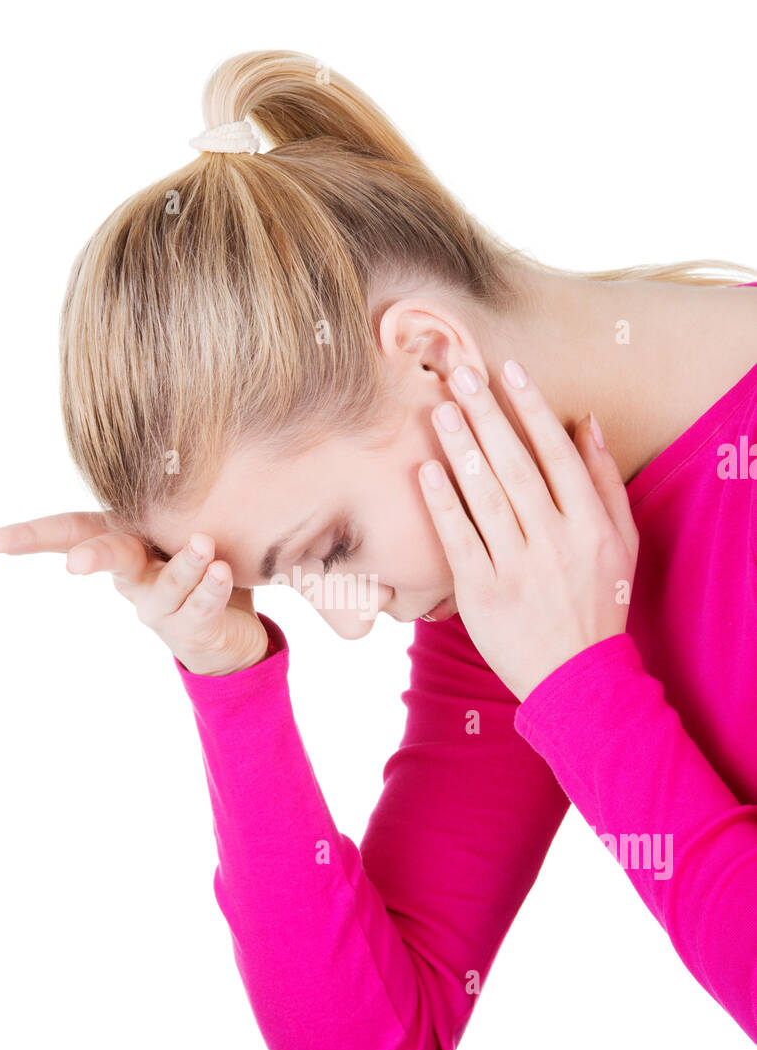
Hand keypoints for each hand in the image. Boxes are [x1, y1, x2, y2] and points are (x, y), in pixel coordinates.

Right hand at [0, 511, 268, 675]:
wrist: (231, 635)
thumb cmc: (201, 565)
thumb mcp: (182, 527)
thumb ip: (175, 498)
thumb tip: (175, 434)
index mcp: (122, 542)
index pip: (71, 532)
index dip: (30, 537)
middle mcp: (134, 575)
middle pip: (109, 558)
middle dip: (92, 559)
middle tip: (76, 566)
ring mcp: (160, 605)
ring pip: (166, 583)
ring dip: (185, 564)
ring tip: (204, 545)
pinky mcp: (192, 627)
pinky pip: (201, 605)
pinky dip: (212, 587)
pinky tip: (222, 570)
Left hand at [419, 360, 638, 701]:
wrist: (577, 679)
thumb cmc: (599, 602)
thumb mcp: (621, 543)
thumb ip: (605, 481)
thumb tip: (586, 422)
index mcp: (591, 526)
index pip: (557, 454)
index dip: (531, 409)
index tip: (508, 370)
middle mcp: (556, 542)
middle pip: (516, 467)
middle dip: (488, 415)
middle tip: (460, 373)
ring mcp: (518, 569)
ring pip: (486, 498)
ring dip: (462, 448)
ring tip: (440, 409)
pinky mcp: (483, 596)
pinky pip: (460, 541)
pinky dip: (444, 505)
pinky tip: (427, 470)